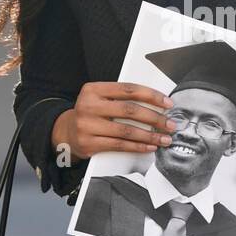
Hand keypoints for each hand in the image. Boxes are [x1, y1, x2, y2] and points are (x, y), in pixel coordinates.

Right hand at [51, 81, 178, 164]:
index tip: (168, 103)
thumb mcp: (100, 98)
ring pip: (126, 131)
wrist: (66, 132)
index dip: (151, 96)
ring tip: (164, 138)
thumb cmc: (91, 113)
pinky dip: (138, 146)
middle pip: (129, 110)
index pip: (128, 90)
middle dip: (155, 118)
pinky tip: (149, 146)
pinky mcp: (89, 143)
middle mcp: (88, 106)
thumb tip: (157, 103)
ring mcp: (87, 126)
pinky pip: (119, 145)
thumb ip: (122, 97)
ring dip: (150, 136)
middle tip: (170, 124)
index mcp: (93, 89)